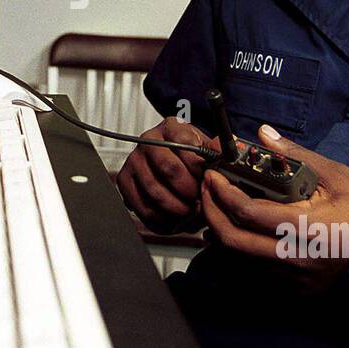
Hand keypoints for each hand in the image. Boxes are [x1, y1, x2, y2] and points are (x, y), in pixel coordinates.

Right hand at [116, 117, 219, 233]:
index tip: (209, 180)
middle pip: (170, 169)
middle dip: (190, 191)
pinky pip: (143, 207)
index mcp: (171, 128)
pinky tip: (174, 218)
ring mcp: (134, 160)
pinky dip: (162, 219)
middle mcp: (148, 140)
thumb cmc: (191, 159)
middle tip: (200, 201)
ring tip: (190, 211)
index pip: (185, 144)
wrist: (170, 168)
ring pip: (156, 191)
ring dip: (178, 208)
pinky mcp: (124, 181)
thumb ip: (216, 150)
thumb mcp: (206, 149)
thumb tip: (224, 147)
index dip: (199, 167)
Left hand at [201, 125, 348, 291]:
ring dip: (221, 232)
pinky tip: (238, 229)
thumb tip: (263, 133)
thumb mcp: (334, 176)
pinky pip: (254, 270)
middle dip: (211, 212)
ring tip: (218, 206)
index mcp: (306, 227)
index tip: (213, 175)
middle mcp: (296, 258)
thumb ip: (295, 155)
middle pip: (234, 241)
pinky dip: (240, 249)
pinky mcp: (295, 290)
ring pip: (239, 259)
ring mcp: (294, 279)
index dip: (223, 193)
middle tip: (207, 190)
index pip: (249, 212)